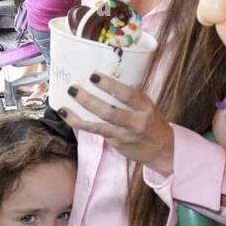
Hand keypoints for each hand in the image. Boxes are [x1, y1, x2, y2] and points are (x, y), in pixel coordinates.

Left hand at [59, 73, 174, 174]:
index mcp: (145, 107)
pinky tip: (69, 118)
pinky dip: (81, 125)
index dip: (110, 85)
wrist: (162, 150)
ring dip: (79, 117)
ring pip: (99, 126)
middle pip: (110, 112)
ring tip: (64, 107)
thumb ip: (128, 98)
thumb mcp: (146, 106)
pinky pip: (97, 133)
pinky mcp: (117, 144)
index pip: (128, 94)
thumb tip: (102, 82)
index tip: (93, 76)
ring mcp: (125, 135)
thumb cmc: (151, 122)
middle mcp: (135, 121)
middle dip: (89, 100)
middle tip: (73, 89)